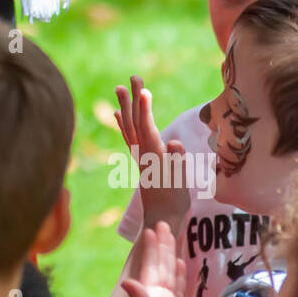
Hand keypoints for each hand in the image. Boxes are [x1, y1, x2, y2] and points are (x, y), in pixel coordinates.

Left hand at [116, 76, 190, 230]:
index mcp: (154, 156)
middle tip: (132, 77)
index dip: (145, 109)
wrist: (160, 219)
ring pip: (130, 126)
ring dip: (125, 106)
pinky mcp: (139, 160)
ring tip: (119, 87)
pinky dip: (123, 122)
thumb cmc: (175, 201)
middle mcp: (143, 153)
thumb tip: (175, 143)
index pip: (147, 128)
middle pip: (135, 122)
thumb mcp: (180, 182)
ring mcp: (139, 156)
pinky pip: (129, 136)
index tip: (142, 90)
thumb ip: (177, 161)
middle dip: (134, 99)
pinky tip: (117, 113)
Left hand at [121, 222, 192, 296]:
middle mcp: (157, 296)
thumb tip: (126, 281)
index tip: (151, 230)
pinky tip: (181, 263)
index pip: (150, 266)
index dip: (151, 248)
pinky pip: (179, 287)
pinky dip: (180, 274)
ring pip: (169, 272)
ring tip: (171, 236)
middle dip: (161, 245)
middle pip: (160, 264)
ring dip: (170, 255)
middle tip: (162, 223)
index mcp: (150, 295)